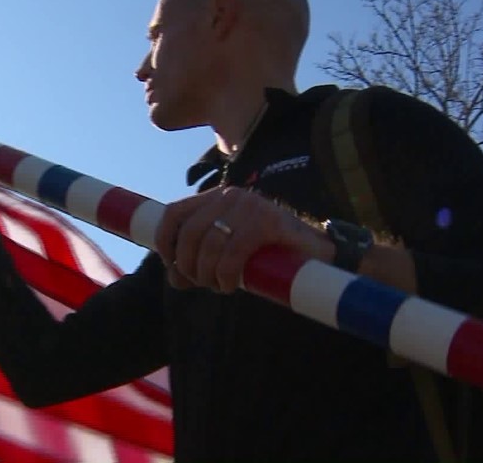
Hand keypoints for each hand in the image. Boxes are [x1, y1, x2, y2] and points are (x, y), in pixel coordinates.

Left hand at [155, 186, 332, 293]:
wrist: (318, 253)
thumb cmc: (269, 255)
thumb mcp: (228, 253)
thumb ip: (200, 260)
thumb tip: (175, 277)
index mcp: (216, 198)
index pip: (173, 212)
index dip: (165, 241)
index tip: (172, 265)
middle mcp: (229, 196)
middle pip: (189, 232)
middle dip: (188, 265)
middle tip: (202, 283)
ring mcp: (249, 206)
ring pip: (209, 244)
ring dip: (207, 274)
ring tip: (219, 286)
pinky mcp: (267, 222)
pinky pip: (233, 252)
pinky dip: (225, 274)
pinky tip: (230, 285)